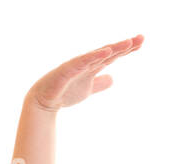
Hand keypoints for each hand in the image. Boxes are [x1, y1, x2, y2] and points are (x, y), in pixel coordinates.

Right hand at [28, 35, 144, 111]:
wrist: (46, 102)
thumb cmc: (65, 93)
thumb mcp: (89, 89)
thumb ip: (100, 83)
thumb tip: (113, 79)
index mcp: (93, 66)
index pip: (113, 55)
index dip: (127, 49)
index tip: (141, 42)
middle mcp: (87, 62)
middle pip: (109, 52)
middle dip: (125, 45)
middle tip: (141, 38)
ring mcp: (77, 65)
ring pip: (99, 54)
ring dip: (114, 48)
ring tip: (129, 43)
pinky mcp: (67, 70)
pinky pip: (83, 62)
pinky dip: (94, 56)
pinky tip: (106, 51)